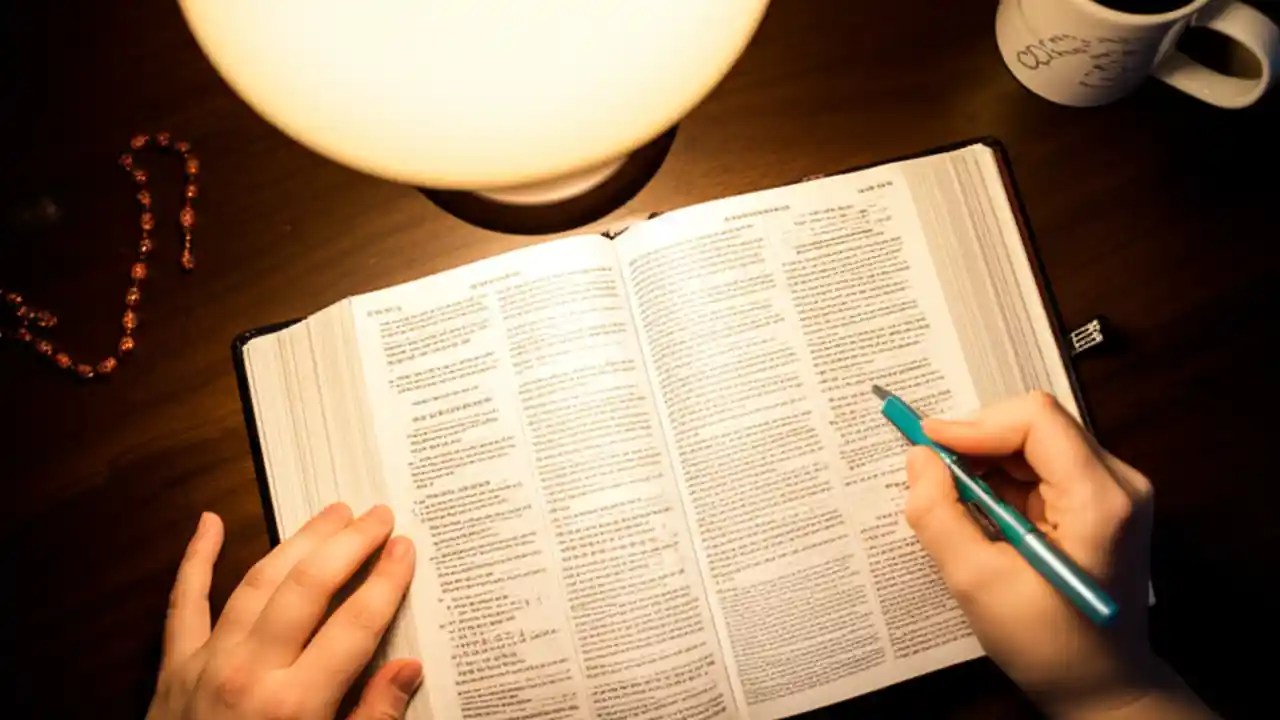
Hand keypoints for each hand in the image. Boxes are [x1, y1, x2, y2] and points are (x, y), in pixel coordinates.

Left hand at [146, 504, 420, 719]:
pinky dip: (195, 560)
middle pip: (308, 588)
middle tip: (378, 514)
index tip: (406, 547)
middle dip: (348, 545)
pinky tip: (208, 523)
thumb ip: (371, 719)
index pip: (355, 626)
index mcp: (296, 707)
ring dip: (296, 541)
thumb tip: (409, 667)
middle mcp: (250, 674)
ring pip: (257, 582)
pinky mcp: (172, 670)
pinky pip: (183, 603)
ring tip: (331, 512)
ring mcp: (206, 665)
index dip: (385, 581)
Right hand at [904, 392, 1208, 718]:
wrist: (1101, 686)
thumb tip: (918, 459)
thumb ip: (940, 515)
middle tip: (934, 474)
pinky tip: (983, 513)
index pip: (1036, 420)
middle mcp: (1118, 483)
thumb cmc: (1047, 644)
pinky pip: (1043, 466)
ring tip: (956, 501)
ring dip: (988, 462)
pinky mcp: (1102, 503)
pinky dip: (1003, 479)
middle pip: (1037, 425)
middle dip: (978, 442)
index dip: (976, 424)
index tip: (928, 444)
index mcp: (1099, 500)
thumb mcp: (978, 583)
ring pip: (1036, 441)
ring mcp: (1115, 492)